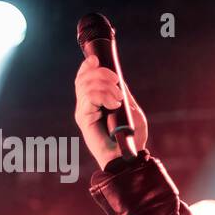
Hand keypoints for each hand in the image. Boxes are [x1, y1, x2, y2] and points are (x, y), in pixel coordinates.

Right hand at [74, 54, 148, 170]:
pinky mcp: (83, 119)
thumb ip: (123, 93)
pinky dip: (102, 96)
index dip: (87, 66)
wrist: (129, 155)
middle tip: (117, 83)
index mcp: (94, 101)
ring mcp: (83, 111)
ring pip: (85, 86)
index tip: (97, 60)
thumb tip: (118, 76)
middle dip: (101, 74)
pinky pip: (88, 98)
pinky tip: (113, 104)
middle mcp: (85, 105)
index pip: (84, 77)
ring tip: (118, 99)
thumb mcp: (131, 110)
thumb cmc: (132, 136)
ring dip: (105, 86)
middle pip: (83, 78)